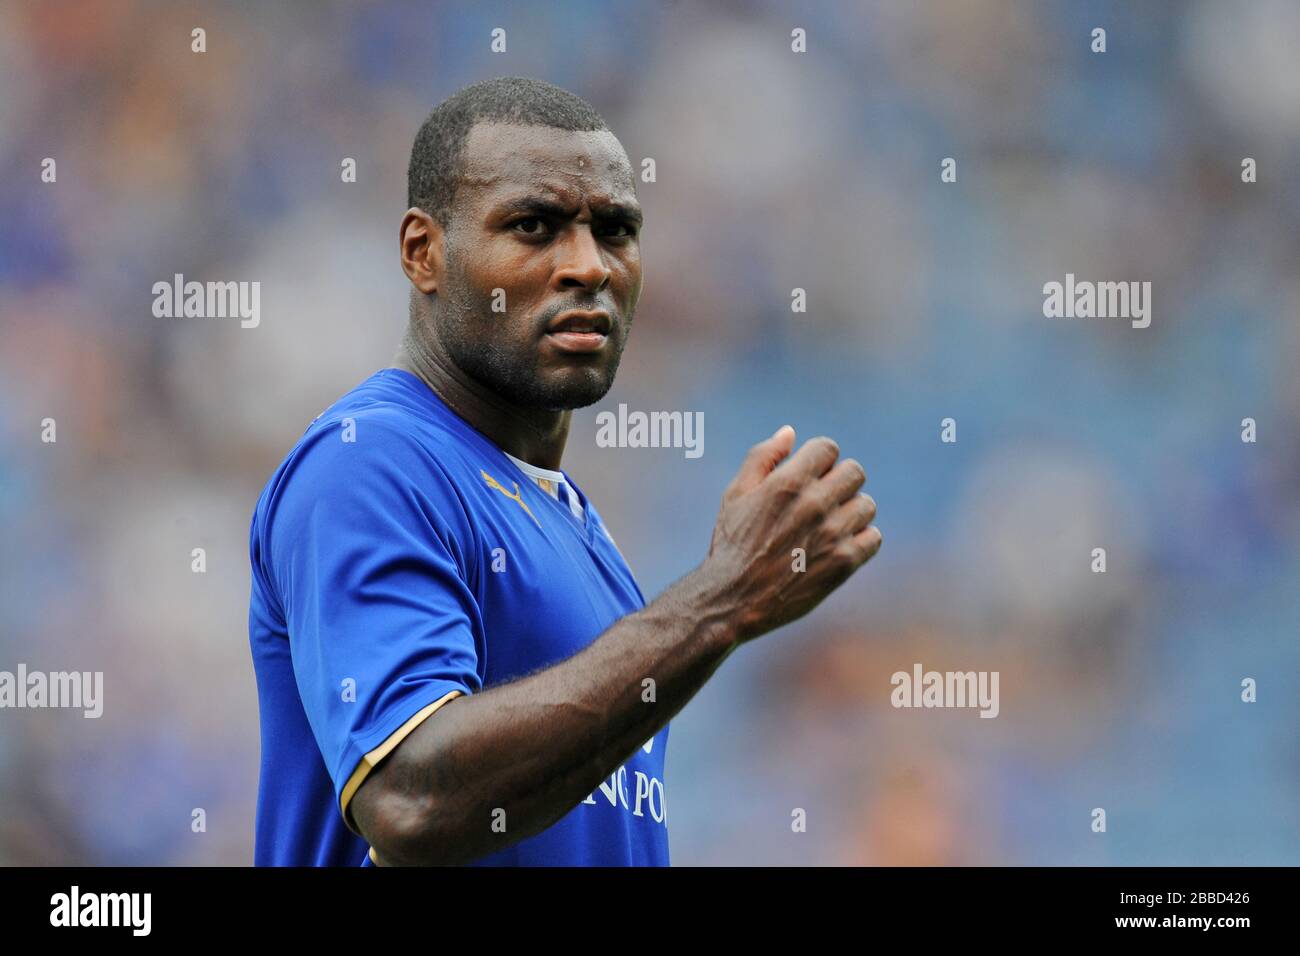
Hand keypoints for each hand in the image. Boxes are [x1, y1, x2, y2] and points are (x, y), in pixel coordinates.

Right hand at [703, 426, 880, 642]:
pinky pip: (874, 537)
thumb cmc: (732, 544)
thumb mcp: (736, 494)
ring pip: (866, 504)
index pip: (829, 448)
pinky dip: (861, 539)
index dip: (821, 459)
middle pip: (855, 472)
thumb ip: (762, 457)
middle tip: (824, 500)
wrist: (733, 599)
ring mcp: (832, 534)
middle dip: (840, 481)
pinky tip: (839, 546)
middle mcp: (814, 503)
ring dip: (852, 510)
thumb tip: (790, 433)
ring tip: (830, 526)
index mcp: (787, 482)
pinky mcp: (844, 562)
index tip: (812, 475)